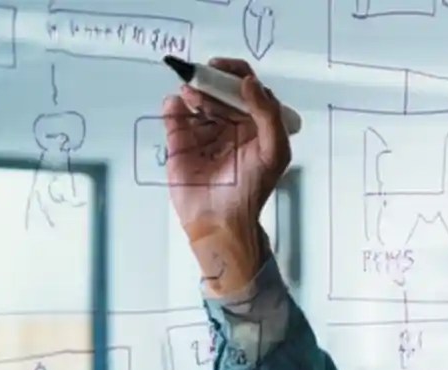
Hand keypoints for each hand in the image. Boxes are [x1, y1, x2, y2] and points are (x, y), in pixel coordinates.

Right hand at [161, 57, 290, 295]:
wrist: (221, 221)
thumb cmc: (251, 190)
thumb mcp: (274, 151)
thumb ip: (268, 114)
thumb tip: (249, 83)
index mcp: (255, 124)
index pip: (246, 87)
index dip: (236, 73)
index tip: (225, 70)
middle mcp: (229, 124)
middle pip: (218, 89)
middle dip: (211, 80)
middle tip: (204, 78)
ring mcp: (203, 132)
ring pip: (196, 99)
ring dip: (194, 91)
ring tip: (192, 95)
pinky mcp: (180, 143)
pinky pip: (174, 116)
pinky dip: (173, 106)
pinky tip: (177, 105)